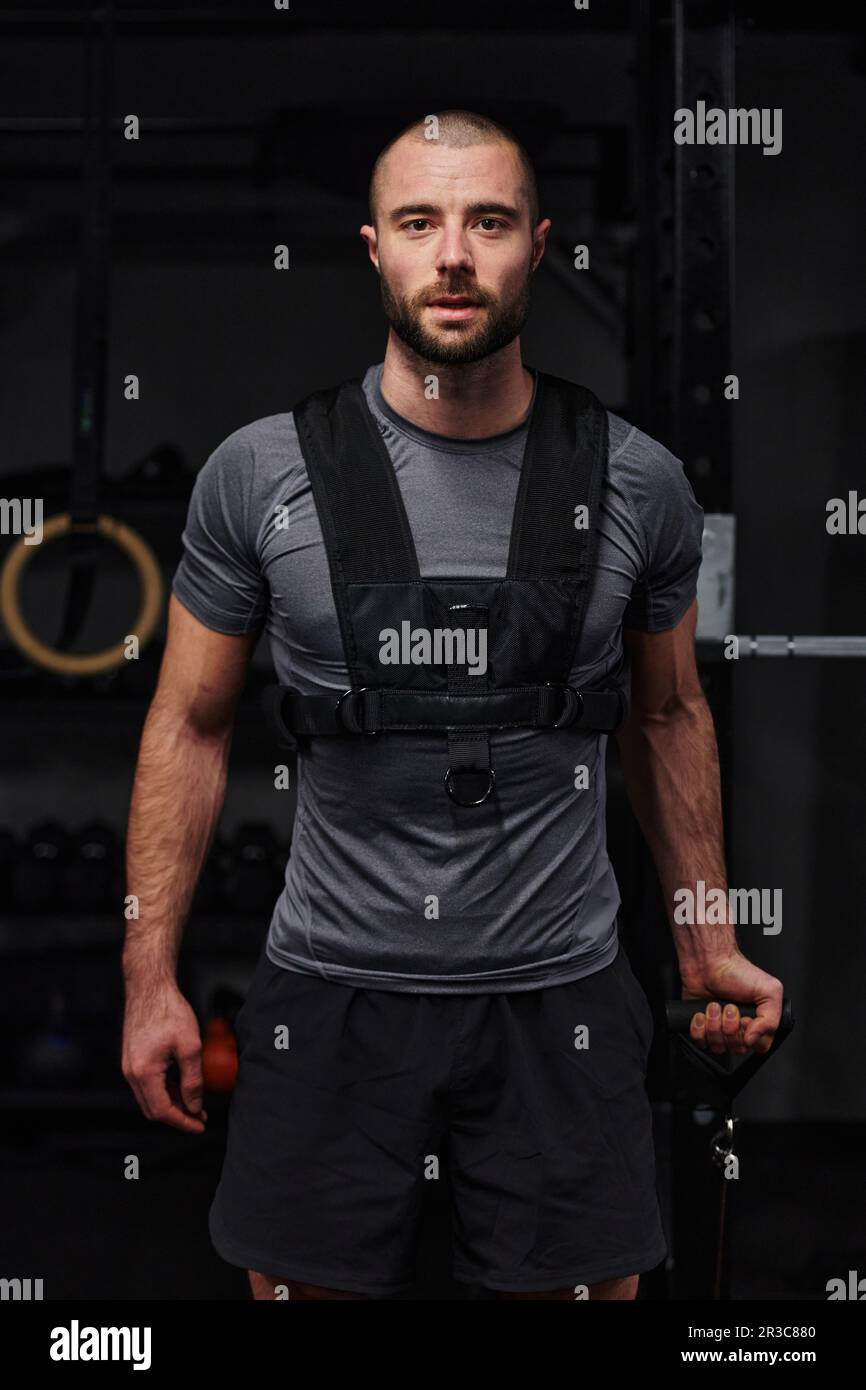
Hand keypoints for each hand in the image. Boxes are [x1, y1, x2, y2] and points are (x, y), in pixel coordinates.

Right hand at [122, 980, 207, 1132]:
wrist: (150, 988)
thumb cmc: (168, 1011)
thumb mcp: (190, 1046)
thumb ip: (193, 1080)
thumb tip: (195, 1105)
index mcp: (143, 1073)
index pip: (162, 1111)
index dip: (183, 1122)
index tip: (200, 1125)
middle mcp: (131, 1073)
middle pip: (153, 1109)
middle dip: (178, 1116)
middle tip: (200, 1115)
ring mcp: (129, 1066)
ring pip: (150, 1098)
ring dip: (172, 1104)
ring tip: (194, 1101)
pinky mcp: (132, 1059)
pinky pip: (147, 1085)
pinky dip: (164, 1091)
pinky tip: (182, 1085)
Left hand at [680, 951, 782, 1056]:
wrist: (708, 962)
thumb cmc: (738, 972)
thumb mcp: (769, 991)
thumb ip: (771, 1019)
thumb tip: (752, 1040)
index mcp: (758, 1023)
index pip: (759, 1046)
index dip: (750, 1035)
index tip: (745, 1019)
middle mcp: (739, 1029)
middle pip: (737, 1048)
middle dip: (730, 1026)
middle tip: (729, 1006)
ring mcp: (719, 1030)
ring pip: (718, 1047)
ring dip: (714, 1025)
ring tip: (714, 1005)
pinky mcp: (701, 1028)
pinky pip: (700, 1043)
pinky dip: (698, 1028)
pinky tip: (700, 1013)